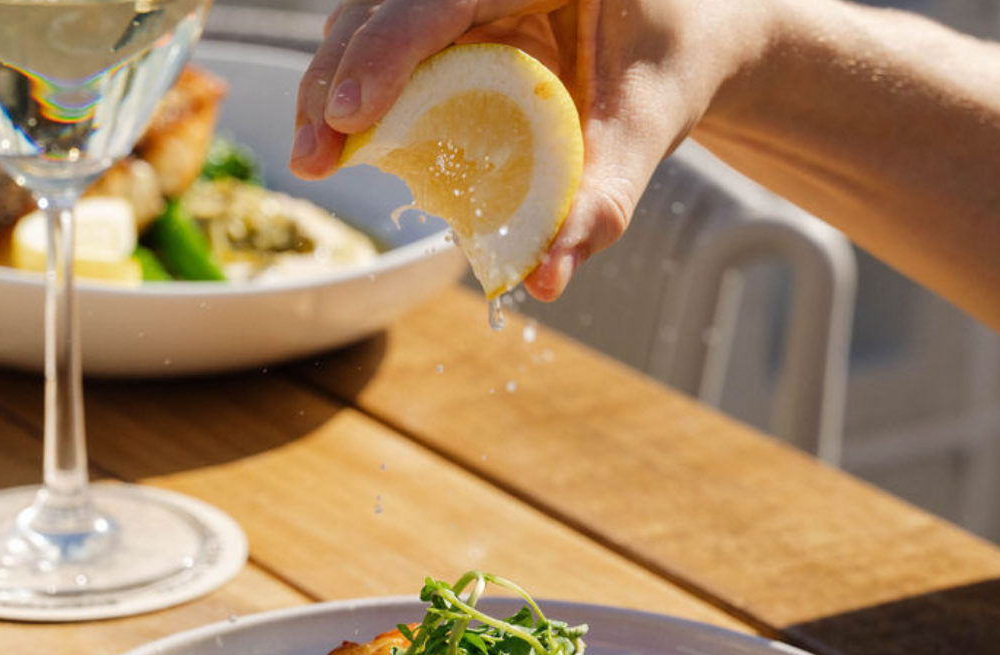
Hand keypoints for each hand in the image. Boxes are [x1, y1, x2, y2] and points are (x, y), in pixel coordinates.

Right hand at [290, 0, 765, 300]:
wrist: (687, 25)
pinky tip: (340, 133)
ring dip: (332, 80)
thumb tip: (542, 282)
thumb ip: (599, 202)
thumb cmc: (670, 64)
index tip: (351, 115)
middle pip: (386, 0)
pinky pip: (381, 29)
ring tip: (315, 154)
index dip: (389, 49)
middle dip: (339, 76)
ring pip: (369, 10)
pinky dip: (354, 79)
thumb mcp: (648, 128)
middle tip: (313, 157)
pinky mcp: (443, 2)